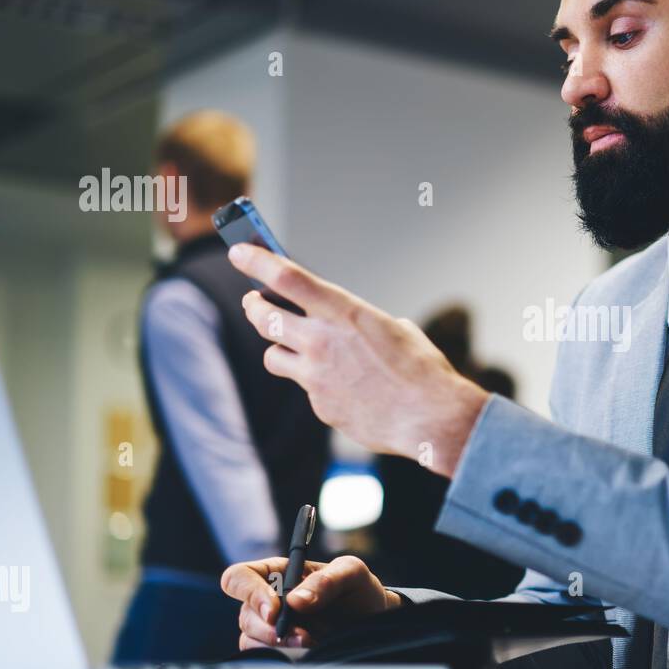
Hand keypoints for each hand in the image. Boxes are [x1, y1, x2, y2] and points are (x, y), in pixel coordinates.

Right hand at [221, 555, 401, 650]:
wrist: (372, 619)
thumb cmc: (358, 590)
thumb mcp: (351, 573)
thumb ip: (327, 580)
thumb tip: (295, 599)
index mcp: (277, 572)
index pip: (240, 577)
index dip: (249, 593)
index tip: (275, 611)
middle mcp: (267, 599)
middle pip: (245, 614)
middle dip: (270, 629)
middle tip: (302, 635)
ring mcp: (270, 626)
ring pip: (250, 639)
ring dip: (278, 645)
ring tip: (311, 643)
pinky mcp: (278, 649)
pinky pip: (264, 657)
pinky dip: (283, 657)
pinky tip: (306, 653)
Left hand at [228, 244, 488, 477]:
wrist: (430, 416)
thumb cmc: (421, 369)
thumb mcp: (393, 330)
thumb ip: (358, 325)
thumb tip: (344, 330)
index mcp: (344, 312)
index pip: (286, 277)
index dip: (257, 261)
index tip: (238, 251)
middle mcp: (322, 340)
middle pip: (263, 317)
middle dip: (254, 305)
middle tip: (253, 301)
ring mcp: (316, 376)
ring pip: (273, 356)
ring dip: (281, 350)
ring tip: (295, 350)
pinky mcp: (319, 405)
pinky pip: (305, 388)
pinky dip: (317, 384)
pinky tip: (344, 388)